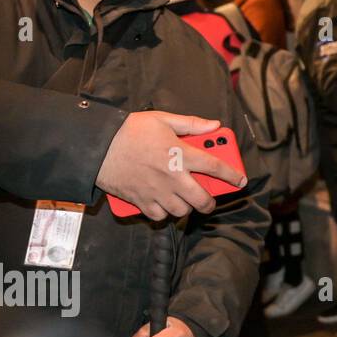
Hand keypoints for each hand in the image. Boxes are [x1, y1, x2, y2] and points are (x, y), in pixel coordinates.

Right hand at [96, 111, 247, 221]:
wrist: (96, 146)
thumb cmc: (130, 130)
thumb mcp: (163, 119)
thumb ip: (191, 123)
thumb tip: (214, 125)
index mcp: (180, 154)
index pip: (215, 167)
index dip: (232, 175)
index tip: (240, 181)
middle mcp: (172, 176)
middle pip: (202, 199)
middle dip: (210, 202)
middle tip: (209, 198)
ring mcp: (156, 191)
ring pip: (182, 211)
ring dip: (187, 207)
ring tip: (185, 199)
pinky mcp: (140, 201)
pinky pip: (159, 216)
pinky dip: (164, 213)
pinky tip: (165, 203)